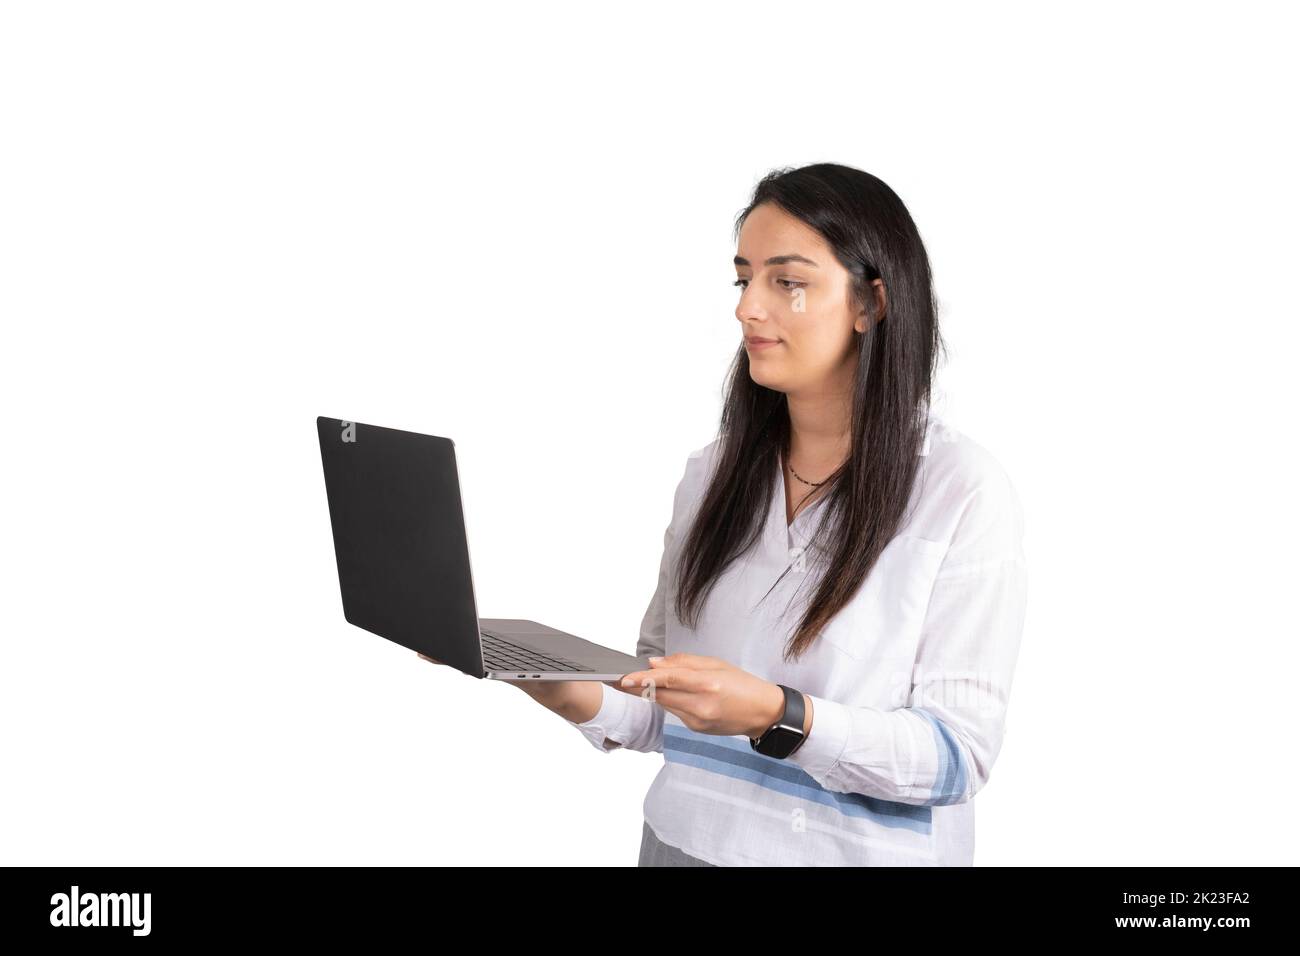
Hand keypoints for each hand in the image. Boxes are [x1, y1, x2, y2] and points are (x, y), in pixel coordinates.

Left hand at [614, 653, 795, 738]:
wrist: (763, 713)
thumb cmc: (742, 683)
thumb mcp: (716, 664)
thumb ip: (684, 662)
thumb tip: (655, 663)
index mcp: (707, 684)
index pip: (668, 679)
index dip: (644, 679)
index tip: (624, 678)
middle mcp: (700, 705)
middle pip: (660, 695)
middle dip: (638, 688)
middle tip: (619, 679)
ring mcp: (697, 721)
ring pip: (665, 704)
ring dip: (652, 693)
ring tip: (640, 682)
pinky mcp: (696, 729)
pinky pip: (675, 711)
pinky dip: (669, 701)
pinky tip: (671, 693)